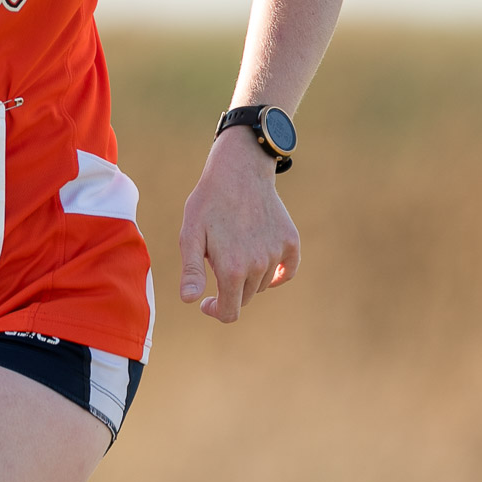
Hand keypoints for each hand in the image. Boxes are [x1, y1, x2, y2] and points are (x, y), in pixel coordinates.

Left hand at [177, 127, 300, 321]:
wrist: (238, 170)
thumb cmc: (208, 203)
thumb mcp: (190, 235)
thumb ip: (191, 270)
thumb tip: (190, 300)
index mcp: (232, 269)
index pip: (230, 311)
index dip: (216, 310)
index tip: (207, 302)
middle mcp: (259, 265)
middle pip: (245, 297)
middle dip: (230, 290)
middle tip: (217, 265)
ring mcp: (277, 253)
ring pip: (262, 283)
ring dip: (249, 276)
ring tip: (235, 248)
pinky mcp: (291, 242)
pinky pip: (287, 270)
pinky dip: (277, 273)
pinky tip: (264, 263)